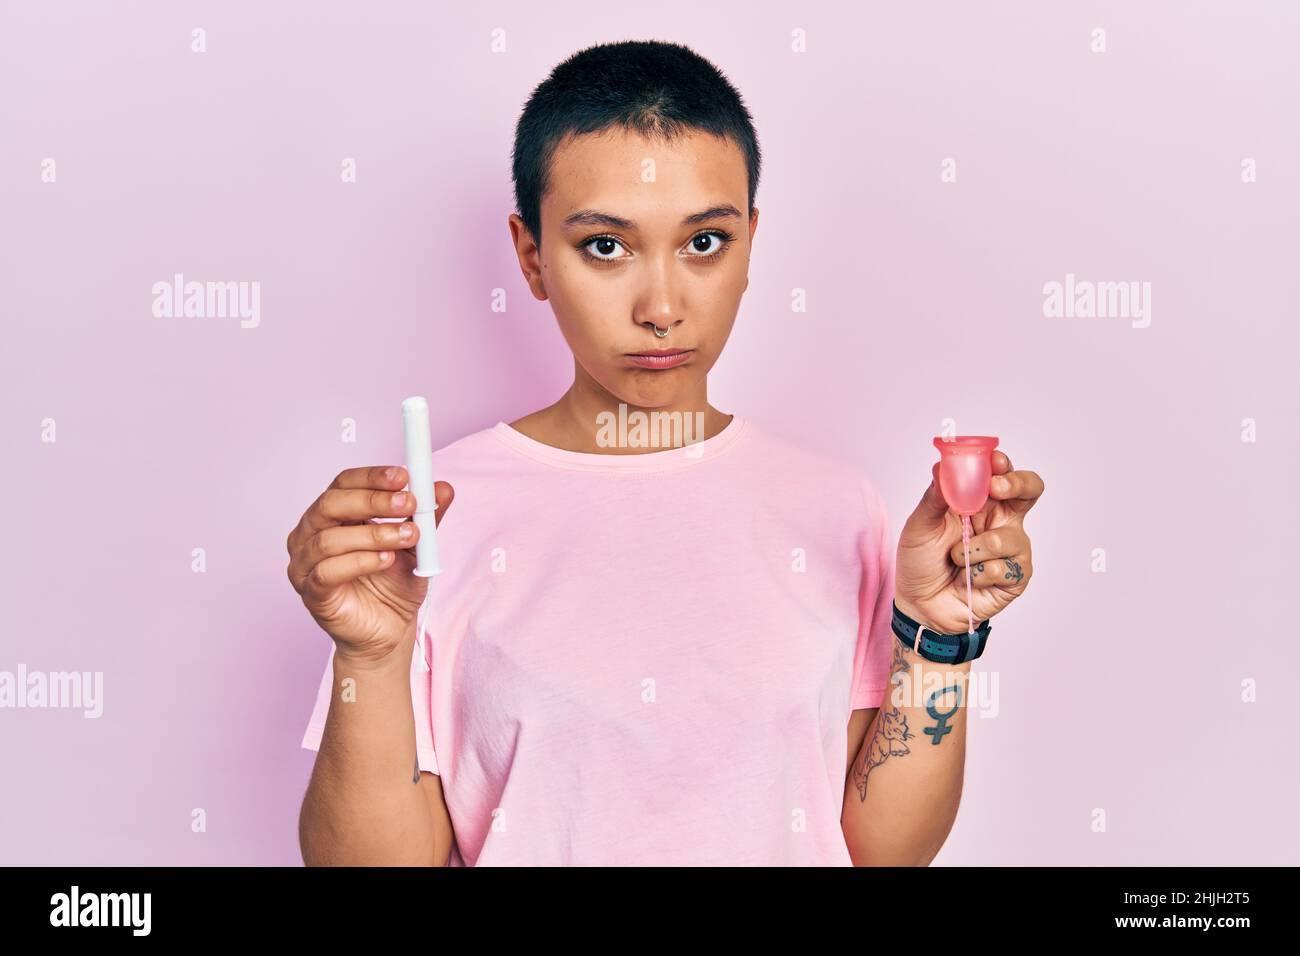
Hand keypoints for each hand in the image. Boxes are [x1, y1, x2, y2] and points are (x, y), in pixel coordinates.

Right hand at [285, 466, 454, 666]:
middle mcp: (311, 534)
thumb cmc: (393, 583)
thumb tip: (444, 488)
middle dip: (374, 500)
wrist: (389, 630)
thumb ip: (426, 515)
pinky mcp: (311, 592)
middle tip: (409, 503)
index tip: (404, 476)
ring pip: (329, 538)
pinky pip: (327, 572)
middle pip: (331, 504)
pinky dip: (359, 562)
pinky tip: (386, 560)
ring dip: (373, 534)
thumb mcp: (416, 544)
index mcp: (333, 514)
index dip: (372, 476)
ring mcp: (305, 563)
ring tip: (406, 537)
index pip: (344, 483)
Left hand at [894, 450, 1042, 633]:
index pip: (1001, 474)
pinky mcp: (1016, 576)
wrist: (920, 605)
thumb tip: (942, 466)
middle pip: (1029, 490)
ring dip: (973, 549)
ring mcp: (1011, 548)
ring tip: (956, 559)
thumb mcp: (920, 526)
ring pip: (1008, 536)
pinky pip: (1005, 567)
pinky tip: (968, 579)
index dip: (1002, 464)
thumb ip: (934, 497)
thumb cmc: (921, 562)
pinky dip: (979, 573)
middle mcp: (1000, 520)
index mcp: (979, 502)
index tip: (992, 462)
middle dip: (1017, 484)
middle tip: (996, 488)